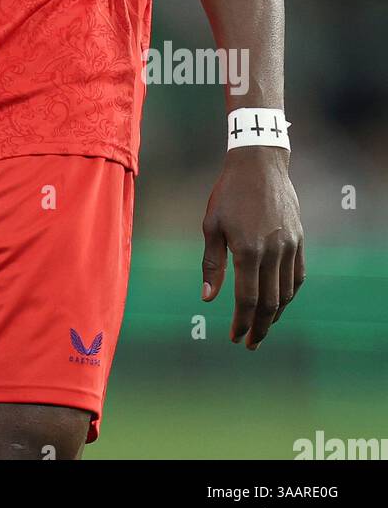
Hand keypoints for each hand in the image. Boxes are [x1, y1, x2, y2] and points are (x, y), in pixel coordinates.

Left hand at [201, 147, 304, 347]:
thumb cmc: (229, 193)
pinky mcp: (299, 240)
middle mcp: (273, 252)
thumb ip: (211, 263)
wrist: (259, 164)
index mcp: (248, 250)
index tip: (234, 337)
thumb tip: (208, 298)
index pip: (247, 299)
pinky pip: (298, 276)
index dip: (241, 322)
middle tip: (250, 344)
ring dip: (275, 315)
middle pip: (270, 302)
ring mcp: (290, 246)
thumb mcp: (211, 225)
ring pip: (286, 293)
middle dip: (259, 327)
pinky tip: (279, 302)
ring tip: (262, 327)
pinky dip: (289, 294)